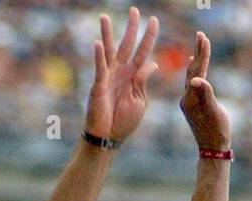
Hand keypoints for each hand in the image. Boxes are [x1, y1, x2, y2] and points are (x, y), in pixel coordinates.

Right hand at [84, 7, 158, 143]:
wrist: (109, 137)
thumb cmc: (125, 122)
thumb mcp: (140, 101)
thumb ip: (144, 81)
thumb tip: (152, 63)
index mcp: (134, 76)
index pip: (143, 52)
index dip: (148, 37)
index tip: (154, 20)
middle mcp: (122, 72)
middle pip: (127, 45)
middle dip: (132, 28)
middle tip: (134, 10)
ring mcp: (109, 77)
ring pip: (109, 51)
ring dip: (107, 34)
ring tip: (104, 18)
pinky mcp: (99, 85)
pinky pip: (100, 68)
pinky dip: (99, 56)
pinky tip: (98, 43)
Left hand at [180, 31, 231, 150]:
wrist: (212, 150)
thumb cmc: (216, 132)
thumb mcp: (214, 112)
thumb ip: (206, 94)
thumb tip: (196, 79)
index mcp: (191, 98)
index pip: (197, 70)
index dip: (202, 53)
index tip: (203, 36)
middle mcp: (187, 99)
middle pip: (193, 70)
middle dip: (198, 52)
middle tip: (200, 34)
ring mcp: (188, 103)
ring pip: (191, 76)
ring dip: (196, 61)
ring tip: (197, 47)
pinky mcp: (191, 107)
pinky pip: (191, 85)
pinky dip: (194, 74)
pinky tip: (194, 71)